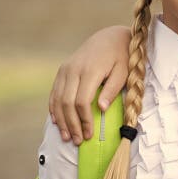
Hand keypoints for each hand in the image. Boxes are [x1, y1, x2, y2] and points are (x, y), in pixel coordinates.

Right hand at [49, 26, 131, 144]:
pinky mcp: (62, 70)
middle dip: (72, 124)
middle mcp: (73, 70)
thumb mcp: (123, 71)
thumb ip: (112, 89)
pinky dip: (54, 108)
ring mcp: (65, 69)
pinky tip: (58, 121)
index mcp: (90, 70)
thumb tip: (101, 109)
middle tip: (77, 141)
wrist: (110, 37)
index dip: (84, 120)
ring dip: (61, 120)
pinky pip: (54, 92)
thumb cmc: (121, 56)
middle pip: (67, 103)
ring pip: (57, 99)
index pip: (82, 101)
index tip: (89, 134)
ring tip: (67, 137)